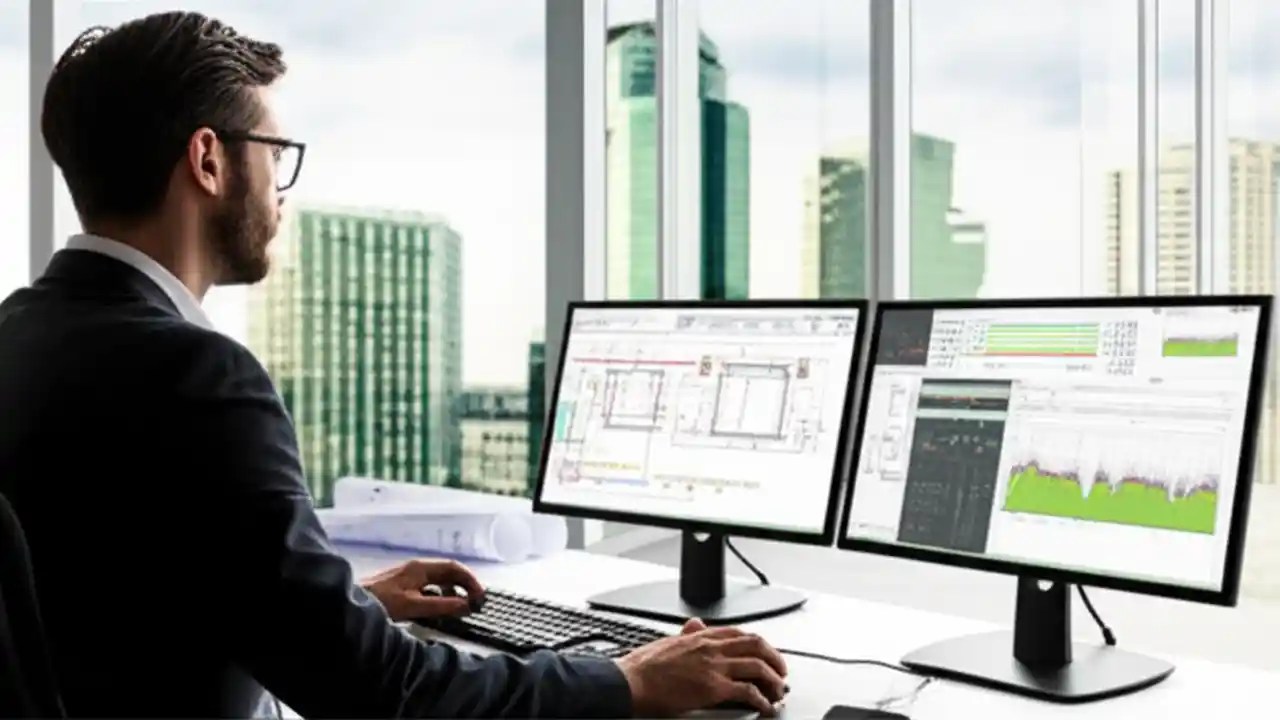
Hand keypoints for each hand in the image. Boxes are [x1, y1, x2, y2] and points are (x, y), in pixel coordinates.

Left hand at [360, 558, 484, 622]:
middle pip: (448, 572)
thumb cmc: (381, 603)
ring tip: (460, 607)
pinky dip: (439, 596)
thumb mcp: (413, 606)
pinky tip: (438, 609)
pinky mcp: (401, 585)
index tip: (480, 597)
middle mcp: (416, 568)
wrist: (350, 603)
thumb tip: (466, 605)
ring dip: (452, 591)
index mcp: (421, 568)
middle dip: (464, 585)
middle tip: (475, 602)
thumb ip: (441, 606)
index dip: (470, 581)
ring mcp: (408, 576)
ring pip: (438, 580)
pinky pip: (428, 587)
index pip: (454, 568)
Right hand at [616, 617, 788, 716]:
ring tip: (777, 691)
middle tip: (780, 671)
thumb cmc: (644, 666)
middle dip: (774, 658)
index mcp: (701, 636)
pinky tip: (765, 706)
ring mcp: (714, 666)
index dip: (758, 644)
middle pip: (756, 644)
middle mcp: (711, 647)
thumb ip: (687, 634)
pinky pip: (748, 691)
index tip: (765, 653)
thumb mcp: (669, 641)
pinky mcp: (714, 688)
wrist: (632, 681)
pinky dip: (762, 699)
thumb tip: (695, 624)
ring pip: (757, 666)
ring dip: (773, 679)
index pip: (740, 633)